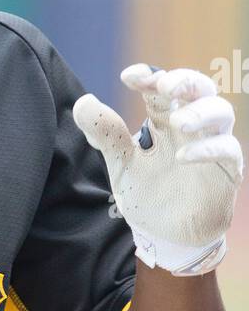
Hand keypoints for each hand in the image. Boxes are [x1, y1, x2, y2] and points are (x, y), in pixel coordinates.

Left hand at [72, 64, 242, 274]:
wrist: (165, 235)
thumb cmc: (147, 193)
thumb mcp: (121, 164)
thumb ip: (106, 134)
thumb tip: (83, 102)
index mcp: (164, 118)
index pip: (161, 86)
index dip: (149, 76)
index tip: (129, 77)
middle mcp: (191, 126)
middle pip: (199, 88)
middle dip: (185, 81)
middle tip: (165, 85)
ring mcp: (211, 144)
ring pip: (221, 111)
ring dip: (201, 112)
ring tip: (179, 122)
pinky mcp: (227, 169)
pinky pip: (226, 149)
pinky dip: (207, 149)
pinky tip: (182, 157)